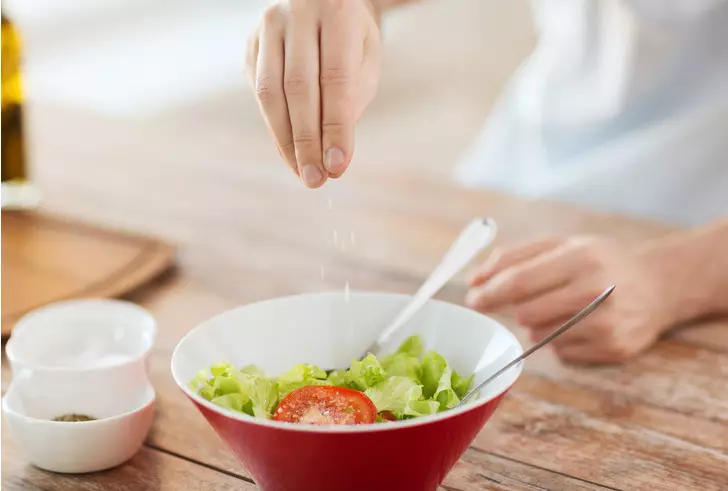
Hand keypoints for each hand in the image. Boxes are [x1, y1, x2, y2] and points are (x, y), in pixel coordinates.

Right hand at [245, 0, 381, 187]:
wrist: (323, 1)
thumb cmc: (352, 38)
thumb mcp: (367, 60)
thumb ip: (352, 101)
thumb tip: (331, 156)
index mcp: (336, 10)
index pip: (335, 79)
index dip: (335, 127)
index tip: (338, 166)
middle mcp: (296, 12)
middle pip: (297, 87)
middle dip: (307, 141)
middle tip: (317, 180)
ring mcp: (267, 26)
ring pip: (269, 92)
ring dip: (286, 141)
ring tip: (303, 173)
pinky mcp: (250, 44)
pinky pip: (259, 94)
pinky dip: (276, 129)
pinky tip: (291, 153)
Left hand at [465, 236, 675, 363]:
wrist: (657, 286)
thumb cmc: (599, 261)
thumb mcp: (561, 245)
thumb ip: (514, 256)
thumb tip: (475, 280)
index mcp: (582, 257)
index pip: (519, 281)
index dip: (489, 292)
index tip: (472, 299)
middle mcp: (596, 290)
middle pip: (525, 313)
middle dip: (515, 309)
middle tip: (520, 303)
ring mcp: (607, 324)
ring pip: (539, 335)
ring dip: (537, 324)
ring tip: (561, 308)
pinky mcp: (613, 349)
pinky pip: (560, 353)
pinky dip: (559, 341)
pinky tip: (579, 324)